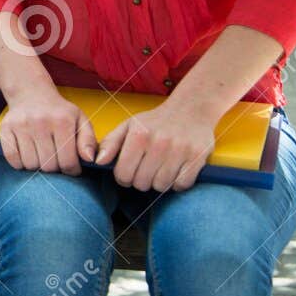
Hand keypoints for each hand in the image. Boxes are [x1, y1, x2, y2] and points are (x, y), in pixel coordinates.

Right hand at [0, 83, 95, 174]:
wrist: (31, 94)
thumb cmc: (59, 112)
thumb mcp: (80, 121)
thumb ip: (89, 141)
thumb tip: (90, 159)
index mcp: (62, 121)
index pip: (67, 162)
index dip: (71, 170)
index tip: (71, 167)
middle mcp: (40, 122)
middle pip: (48, 166)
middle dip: (54, 168)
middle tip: (56, 160)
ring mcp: (21, 126)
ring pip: (30, 164)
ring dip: (37, 166)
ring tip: (41, 155)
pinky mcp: (6, 128)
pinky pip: (12, 159)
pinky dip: (20, 163)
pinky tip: (27, 155)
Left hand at [95, 98, 216, 191]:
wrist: (191, 109)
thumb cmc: (155, 121)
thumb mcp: (128, 126)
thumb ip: (110, 143)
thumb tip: (97, 161)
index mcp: (139, 135)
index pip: (123, 174)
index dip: (123, 177)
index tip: (128, 173)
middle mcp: (159, 143)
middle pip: (141, 183)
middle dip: (140, 181)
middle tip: (145, 170)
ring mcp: (180, 151)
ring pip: (161, 186)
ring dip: (158, 182)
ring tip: (160, 169)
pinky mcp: (198, 157)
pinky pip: (182, 185)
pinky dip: (177, 183)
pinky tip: (175, 171)